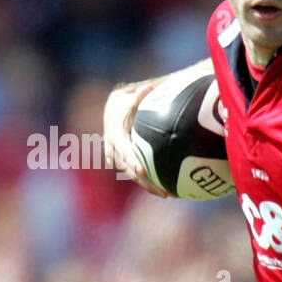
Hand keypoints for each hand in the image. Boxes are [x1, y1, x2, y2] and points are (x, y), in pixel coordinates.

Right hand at [104, 83, 169, 197]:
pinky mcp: (124, 162)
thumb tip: (148, 88)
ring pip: (131, 175)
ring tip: (167, 194)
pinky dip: (149, 181)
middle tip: (162, 191)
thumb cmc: (128, 101)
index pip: (123, 149)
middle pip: (128, 168)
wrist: (115, 110)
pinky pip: (136, 174)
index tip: (142, 170)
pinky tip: (168, 189)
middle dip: (144, 181)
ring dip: (148, 185)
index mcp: (115, 132)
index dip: (131, 159)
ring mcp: (117, 156)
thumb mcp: (132, 97)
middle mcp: (113, 147)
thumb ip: (139, 95)